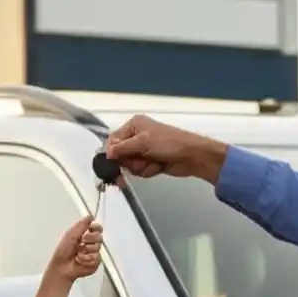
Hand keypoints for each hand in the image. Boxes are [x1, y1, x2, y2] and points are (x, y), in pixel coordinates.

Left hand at [48, 216, 102, 281]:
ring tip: (78, 254)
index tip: (92, 228)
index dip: (97, 228)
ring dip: (86, 251)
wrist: (62, 266)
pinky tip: (80, 261)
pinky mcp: (95, 263)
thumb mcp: (70, 235)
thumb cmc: (63, 251)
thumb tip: (89, 216)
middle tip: (81, 242)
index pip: (97, 228)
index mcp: (85, 235)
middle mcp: (90, 244)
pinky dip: (86, 259)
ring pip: (98, 248)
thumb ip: (81, 225)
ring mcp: (93, 254)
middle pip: (99, 237)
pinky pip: (96, 259)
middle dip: (90, 239)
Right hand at [104, 114, 226, 181]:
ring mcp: (144, 150)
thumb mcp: (143, 143)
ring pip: (130, 165)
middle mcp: (137, 136)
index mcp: (134, 125)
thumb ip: (122, 149)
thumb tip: (105, 154)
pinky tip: (158, 166)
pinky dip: (148, 170)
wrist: (192, 156)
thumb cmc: (168, 143)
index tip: (113, 163)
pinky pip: (140, 170)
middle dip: (130, 162)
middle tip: (140, 163)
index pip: (113, 140)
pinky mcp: (150, 162)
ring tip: (154, 162)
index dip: (113, 153)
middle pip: (120, 155)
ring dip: (141, 167)